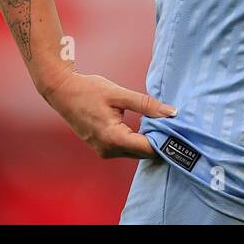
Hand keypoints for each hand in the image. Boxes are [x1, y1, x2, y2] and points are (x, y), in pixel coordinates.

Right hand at [41, 70, 176, 159]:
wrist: (62, 92)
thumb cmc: (89, 90)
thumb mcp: (120, 94)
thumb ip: (147, 105)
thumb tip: (172, 113)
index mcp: (113, 138)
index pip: (147, 148)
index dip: (165, 141)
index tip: (181, 132)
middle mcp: (108, 150)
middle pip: (143, 153)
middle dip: (159, 141)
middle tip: (176, 127)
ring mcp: (103, 150)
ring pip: (135, 152)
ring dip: (149, 141)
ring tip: (165, 125)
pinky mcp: (102, 147)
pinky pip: (126, 148)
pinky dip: (137, 140)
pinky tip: (149, 127)